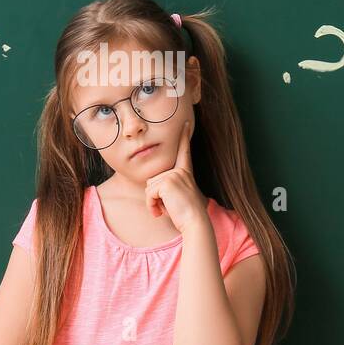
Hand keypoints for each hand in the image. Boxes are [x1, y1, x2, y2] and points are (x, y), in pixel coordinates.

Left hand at [144, 118, 207, 233]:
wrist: (194, 222)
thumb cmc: (184, 215)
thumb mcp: (174, 198)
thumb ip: (164, 188)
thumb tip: (150, 185)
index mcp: (184, 173)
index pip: (183, 152)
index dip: (184, 136)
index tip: (186, 122)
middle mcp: (180, 171)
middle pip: (153, 180)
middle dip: (155, 197)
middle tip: (168, 207)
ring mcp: (173, 175)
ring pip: (149, 188)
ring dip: (153, 203)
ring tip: (166, 210)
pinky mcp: (167, 182)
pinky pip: (149, 194)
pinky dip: (151, 206)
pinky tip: (161, 212)